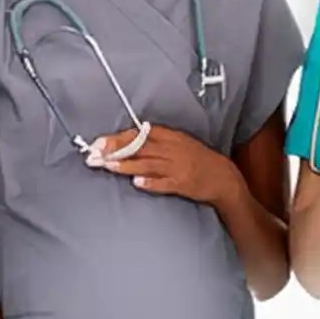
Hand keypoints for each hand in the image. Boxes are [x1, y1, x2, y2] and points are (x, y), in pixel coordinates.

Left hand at [87, 125, 234, 203]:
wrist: (223, 177)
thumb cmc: (198, 159)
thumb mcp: (178, 143)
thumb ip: (155, 141)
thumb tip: (127, 141)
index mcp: (171, 137)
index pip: (140, 134)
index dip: (119, 138)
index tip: (100, 142)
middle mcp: (173, 149)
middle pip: (140, 147)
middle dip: (117, 150)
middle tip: (96, 154)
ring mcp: (177, 167)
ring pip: (148, 164)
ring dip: (127, 165)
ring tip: (109, 166)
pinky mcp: (182, 184)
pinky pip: (164, 183)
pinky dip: (150, 183)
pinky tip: (137, 183)